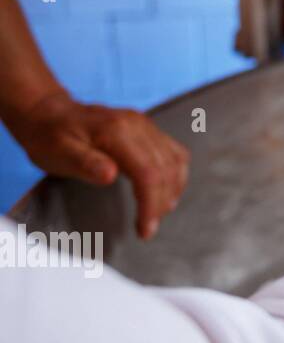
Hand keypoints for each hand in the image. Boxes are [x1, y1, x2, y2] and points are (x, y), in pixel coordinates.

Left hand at [8, 91, 189, 238]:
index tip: (145, 229)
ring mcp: (146, 125)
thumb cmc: (50, 137)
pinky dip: (175, 174)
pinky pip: (175, 152)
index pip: (147, 172)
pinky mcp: (149, 129)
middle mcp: (137, 125)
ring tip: (158, 212)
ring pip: (175, 160)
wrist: (49, 113)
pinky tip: (167, 190)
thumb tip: (110, 175)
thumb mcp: (58, 153)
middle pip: (165, 169)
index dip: (150, 203)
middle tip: (148, 228)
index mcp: (116, 132)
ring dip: (172, 189)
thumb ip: (85, 163)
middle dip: (161, 202)